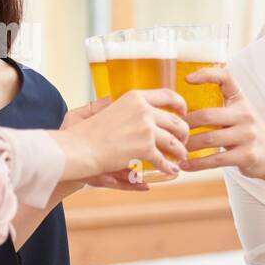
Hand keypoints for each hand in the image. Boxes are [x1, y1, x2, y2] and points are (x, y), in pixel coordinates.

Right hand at [52, 91, 189, 181]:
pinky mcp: (145, 148)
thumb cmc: (84, 131)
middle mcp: (144, 110)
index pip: (167, 94)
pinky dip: (169, 166)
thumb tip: (120, 103)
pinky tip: (171, 170)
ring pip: (175, 141)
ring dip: (181, 151)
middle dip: (183, 132)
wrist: (80, 148)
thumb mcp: (99, 109)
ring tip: (181, 157)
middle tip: (183, 140)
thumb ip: (113, 105)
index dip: (180, 103)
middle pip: (175, 120)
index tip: (183, 112)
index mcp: (134, 97)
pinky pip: (164, 159)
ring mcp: (146, 129)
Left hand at [179, 67, 264, 179]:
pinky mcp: (247, 156)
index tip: (187, 79)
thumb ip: (217, 108)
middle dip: (186, 124)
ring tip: (176, 149)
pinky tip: (185, 165)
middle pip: (208, 115)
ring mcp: (248, 135)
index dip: (207, 74)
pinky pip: (216, 160)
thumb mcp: (238, 113)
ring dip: (188, 145)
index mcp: (240, 100)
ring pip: (209, 139)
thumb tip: (179, 110)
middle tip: (171, 131)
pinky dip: (196, 163)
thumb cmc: (247, 132)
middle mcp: (245, 114)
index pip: (226, 78)